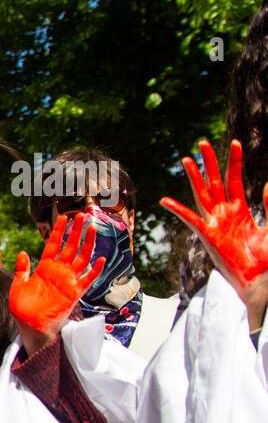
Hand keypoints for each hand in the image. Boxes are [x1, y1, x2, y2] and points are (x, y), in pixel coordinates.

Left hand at [9, 213, 104, 347]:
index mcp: (44, 267)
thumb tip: (22, 252)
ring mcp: (68, 280)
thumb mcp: (18, 285)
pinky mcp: (75, 292)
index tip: (64, 217)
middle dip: (76, 231)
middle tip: (82, 216)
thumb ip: (22, 269)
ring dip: (88, 244)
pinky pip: (88, 279)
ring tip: (93, 229)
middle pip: (70, 247)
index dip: (59, 231)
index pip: (53, 244)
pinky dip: (95, 270)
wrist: (30, 325)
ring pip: (82, 258)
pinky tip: (101, 259)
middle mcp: (58, 271)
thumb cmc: (23, 308)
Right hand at [161, 139, 267, 317]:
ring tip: (186, 159)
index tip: (235, 142)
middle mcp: (224, 215)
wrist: (261, 281)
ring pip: (202, 195)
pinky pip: (191, 220)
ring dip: (194, 178)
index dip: (234, 161)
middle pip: (214, 183)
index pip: (234, 180)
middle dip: (208, 163)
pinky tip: (165, 200)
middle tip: (202, 143)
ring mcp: (215, 224)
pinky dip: (178, 210)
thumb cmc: (267, 259)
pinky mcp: (208, 236)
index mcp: (240, 211)